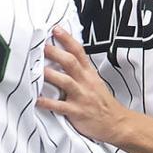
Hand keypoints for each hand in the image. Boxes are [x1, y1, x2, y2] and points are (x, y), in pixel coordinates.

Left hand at [36, 27, 132, 144]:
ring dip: (50, 75)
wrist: (116, 123)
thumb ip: (80, 70)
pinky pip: (60, 106)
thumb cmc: (102, 102)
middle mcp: (85, 82)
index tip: (56, 29)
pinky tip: (36, 100)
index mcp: (89, 73)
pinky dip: (47, 103)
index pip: (78, 51)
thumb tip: (63, 57)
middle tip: (42, 46)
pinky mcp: (77, 112)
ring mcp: (81, 96)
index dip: (67, 39)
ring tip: (37, 70)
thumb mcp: (94, 81)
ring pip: (65, 82)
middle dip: (55, 53)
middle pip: (70, 62)